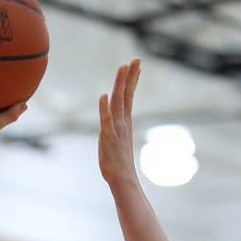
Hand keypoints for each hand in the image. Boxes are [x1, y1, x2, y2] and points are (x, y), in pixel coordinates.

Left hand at [98, 58, 140, 189]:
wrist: (123, 181)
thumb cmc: (119, 165)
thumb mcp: (118, 143)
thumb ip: (117, 131)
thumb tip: (117, 129)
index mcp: (125, 123)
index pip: (128, 97)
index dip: (132, 81)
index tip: (136, 66)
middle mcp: (122, 123)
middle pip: (126, 95)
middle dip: (130, 77)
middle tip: (136, 60)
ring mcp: (116, 130)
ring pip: (118, 103)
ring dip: (120, 85)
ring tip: (123, 68)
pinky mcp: (108, 139)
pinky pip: (106, 121)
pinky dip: (105, 108)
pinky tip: (104, 96)